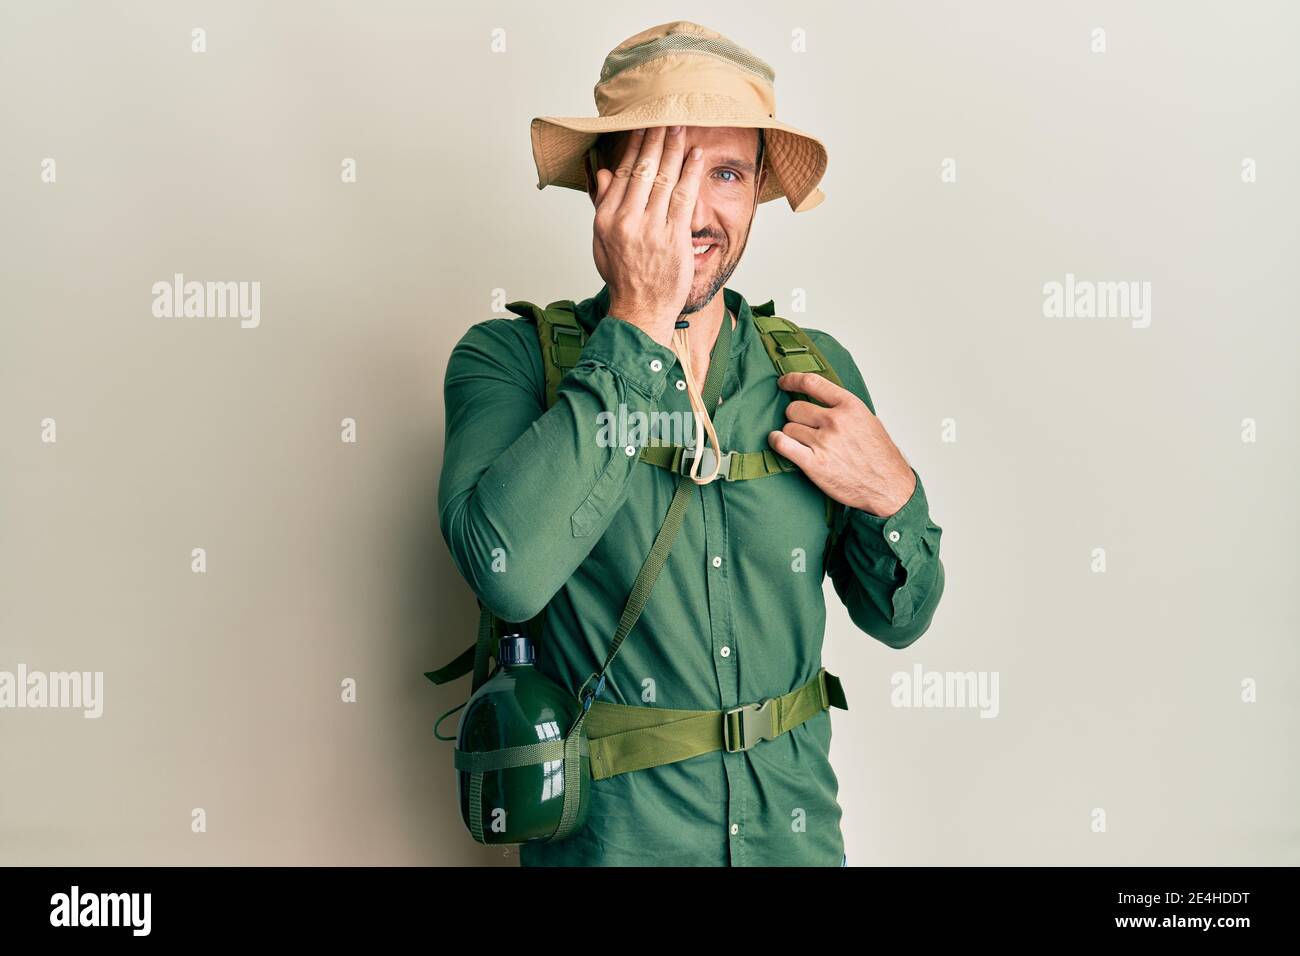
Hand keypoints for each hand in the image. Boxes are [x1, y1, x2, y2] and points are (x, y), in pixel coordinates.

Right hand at [591, 126, 705, 346]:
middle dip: (655, 140)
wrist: (641, 309)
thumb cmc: (623, 277)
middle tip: (665, 118)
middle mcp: (627, 221)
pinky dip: (691, 174)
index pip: (621, 174)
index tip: (642, 128)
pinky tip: (696, 156)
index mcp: (607, 219)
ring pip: (664, 179)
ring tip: (681, 128)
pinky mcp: (674, 238)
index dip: (633, 148)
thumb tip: (603, 172)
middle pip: (643, 170)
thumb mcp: (602, 242)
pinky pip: (683, 198)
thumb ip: (604, 204)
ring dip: (674, 150)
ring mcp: (651, 229)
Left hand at [768, 372, 916, 516]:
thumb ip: (844, 408)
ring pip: (788, 428)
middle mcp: (836, 421)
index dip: (792, 380)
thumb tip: (821, 398)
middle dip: (795, 417)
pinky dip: (777, 442)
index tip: (783, 382)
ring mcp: (824, 442)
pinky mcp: (814, 464)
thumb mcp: (868, 420)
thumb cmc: (879, 456)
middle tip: (802, 427)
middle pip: (795, 408)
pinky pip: (783, 445)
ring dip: (791, 434)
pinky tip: (778, 441)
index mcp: (850, 406)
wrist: (888, 486)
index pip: (812, 383)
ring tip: (803, 443)